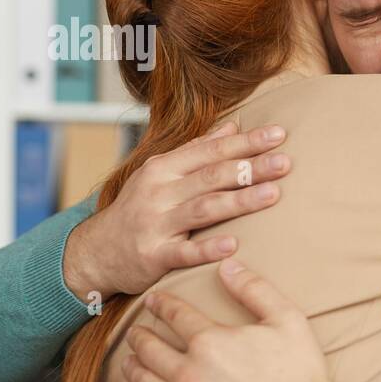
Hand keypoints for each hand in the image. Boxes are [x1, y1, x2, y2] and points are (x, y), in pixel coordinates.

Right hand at [63, 122, 290, 297]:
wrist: (95, 251)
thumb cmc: (139, 208)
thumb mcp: (161, 173)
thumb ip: (197, 150)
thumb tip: (233, 125)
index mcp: (164, 167)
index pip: (211, 150)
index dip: (246, 142)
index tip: (278, 135)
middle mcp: (160, 192)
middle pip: (211, 176)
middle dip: (249, 168)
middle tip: (285, 162)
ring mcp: (156, 224)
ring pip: (203, 209)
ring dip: (239, 201)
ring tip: (273, 194)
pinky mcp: (153, 256)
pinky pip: (183, 252)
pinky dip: (207, 249)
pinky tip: (233, 244)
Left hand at [122, 259, 373, 381]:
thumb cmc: (301, 374)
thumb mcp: (288, 320)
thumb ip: (254, 289)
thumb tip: (227, 265)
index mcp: (210, 341)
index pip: (175, 316)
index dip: (162, 305)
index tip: (153, 301)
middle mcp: (189, 372)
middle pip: (150, 349)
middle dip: (140, 337)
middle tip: (135, 333)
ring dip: (132, 370)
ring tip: (128, 363)